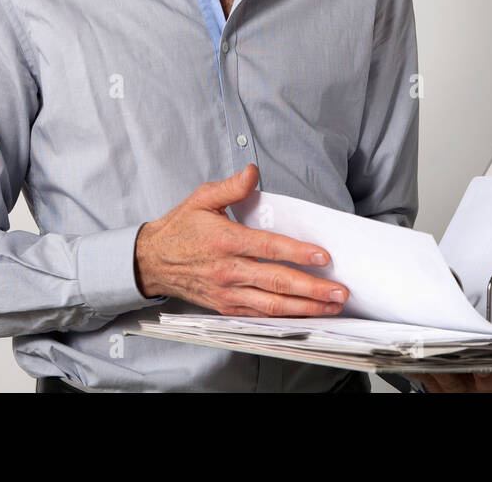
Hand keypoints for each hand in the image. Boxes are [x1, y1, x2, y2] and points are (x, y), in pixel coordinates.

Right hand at [133, 163, 348, 316]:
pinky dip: (285, 318)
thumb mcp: (202, 198)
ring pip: (273, 305)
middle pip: (277, 283)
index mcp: (225, 241)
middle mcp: (228, 270)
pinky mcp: (225, 307)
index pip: (268, 248)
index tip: (322, 257)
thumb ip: (231, 186)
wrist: (152, 261)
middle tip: (339, 290)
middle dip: (312, 288)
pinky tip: (305, 315)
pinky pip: (260, 316)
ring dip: (305, 307)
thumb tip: (253, 172)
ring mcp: (227, 293)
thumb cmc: (180, 229)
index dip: (297, 253)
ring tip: (331, 305)